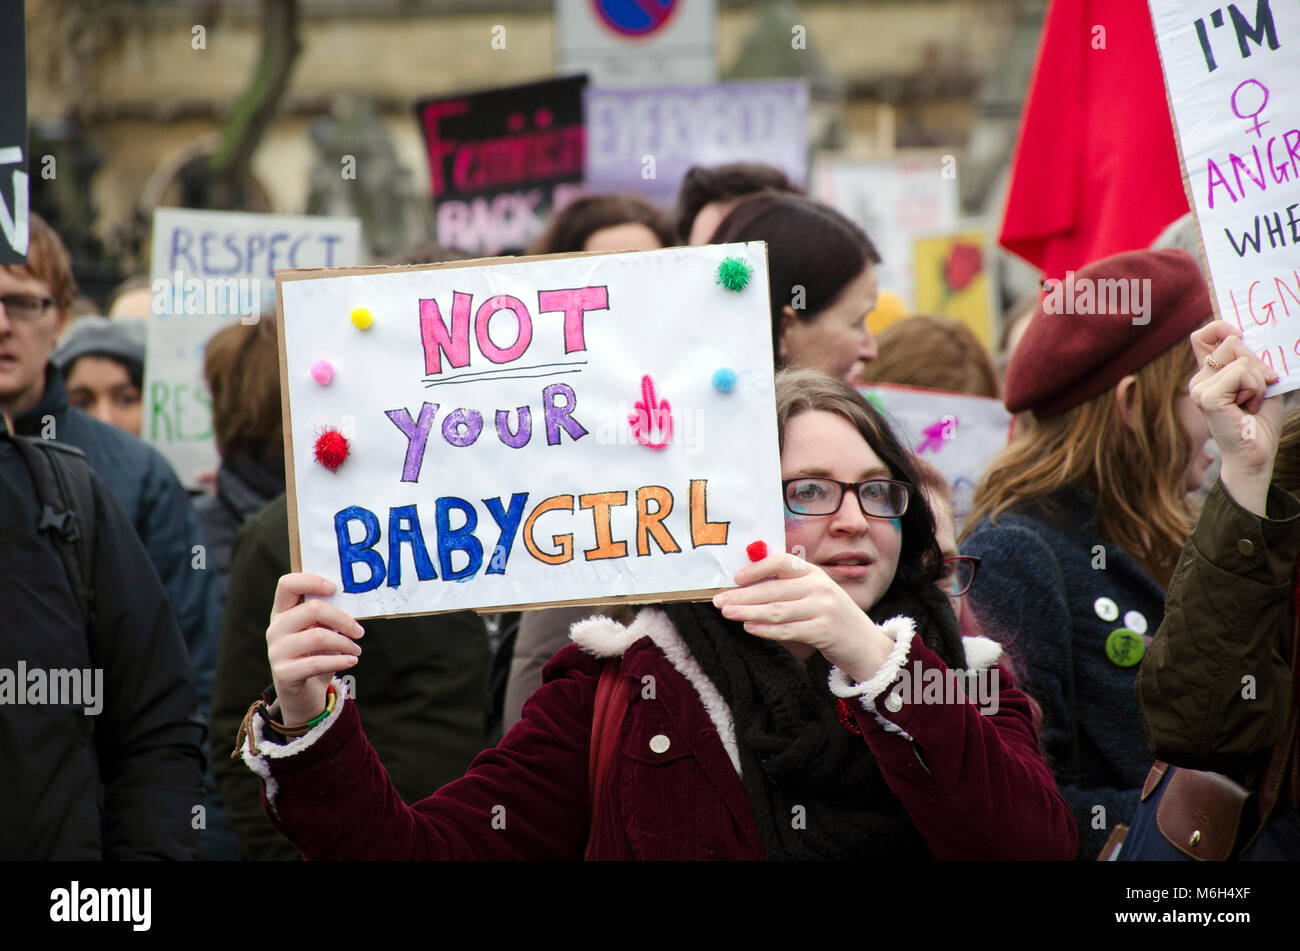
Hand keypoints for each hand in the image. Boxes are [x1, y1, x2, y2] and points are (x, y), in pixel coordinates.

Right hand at [266, 574, 363, 725]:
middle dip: (342, 618)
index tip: (334, 588)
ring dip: (345, 643)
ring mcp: (277, 651)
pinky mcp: (284, 673)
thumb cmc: (315, 656)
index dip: (311, 581)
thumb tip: (350, 601)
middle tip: (359, 631)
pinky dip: (339, 660)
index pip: (287, 584)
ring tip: (356, 650)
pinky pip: (316, 663)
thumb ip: (327, 617)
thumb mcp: (320, 632)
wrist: (302, 694)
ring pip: (318, 636)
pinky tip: (352, 661)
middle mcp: (276, 629)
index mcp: (283, 612)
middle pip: (312, 609)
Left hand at [711, 552, 893, 680]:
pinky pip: (787, 630)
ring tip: (727, 613)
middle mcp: (820, 587)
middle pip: (773, 590)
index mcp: (815, 573)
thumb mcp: (816, 595)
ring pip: (776, 610)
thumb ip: (789, 589)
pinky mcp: (823, 631)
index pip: (782, 562)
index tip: (736, 578)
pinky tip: (749, 627)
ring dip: (747, 611)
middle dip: (742, 595)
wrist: (867, 645)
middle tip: (718, 601)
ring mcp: (823, 609)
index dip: (757, 568)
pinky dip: (765, 629)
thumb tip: (746, 587)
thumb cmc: (833, 619)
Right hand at [1189, 321, 1281, 514]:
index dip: (1220, 327)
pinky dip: (1255, 388)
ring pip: (1241, 358)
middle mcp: (1199, 380)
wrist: (1255, 455)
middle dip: (1257, 362)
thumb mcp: (1260, 382)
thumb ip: (1252, 360)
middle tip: (1259, 391)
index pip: (1202, 337)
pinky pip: (1242, 373)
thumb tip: (1249, 336)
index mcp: (1208, 375)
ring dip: (1259, 380)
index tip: (1240, 336)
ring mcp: (1199, 389)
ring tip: (1251, 403)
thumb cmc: (1259, 422)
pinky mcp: (1207, 398)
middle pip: (1232, 342)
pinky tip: (1247, 407)